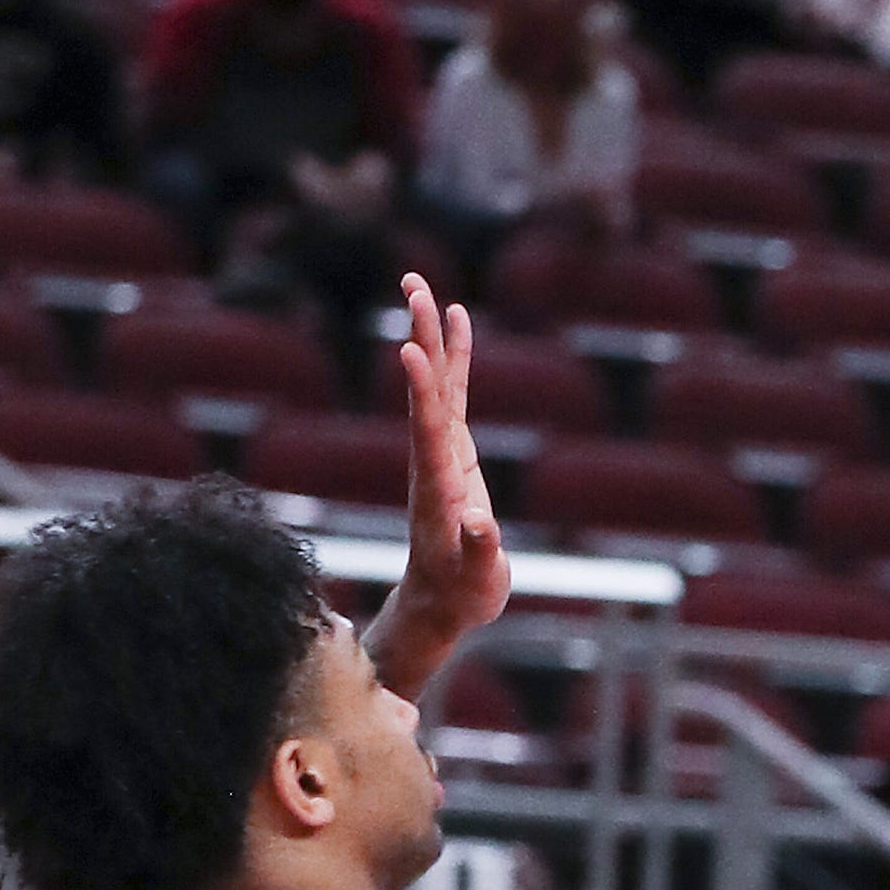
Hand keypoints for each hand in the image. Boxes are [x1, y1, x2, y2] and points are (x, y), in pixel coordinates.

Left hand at [381, 277, 509, 684]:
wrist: (439, 603)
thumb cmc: (462, 594)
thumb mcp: (476, 580)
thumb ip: (479, 548)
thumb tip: (477, 520)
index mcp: (438, 486)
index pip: (427, 430)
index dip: (422, 391)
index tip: (410, 350)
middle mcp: (432, 459)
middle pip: (425, 391)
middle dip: (420, 337)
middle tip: (413, 286)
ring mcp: (441, 452)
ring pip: (436, 384)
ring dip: (430, 335)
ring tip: (424, 288)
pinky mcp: (454, 451)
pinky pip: (454, 394)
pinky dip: (454, 357)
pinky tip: (454, 323)